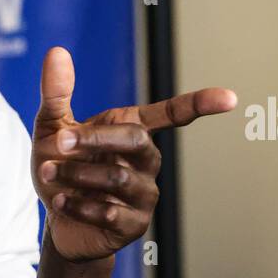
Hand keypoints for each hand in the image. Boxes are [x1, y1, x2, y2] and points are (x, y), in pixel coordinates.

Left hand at [32, 47, 236, 261]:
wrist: (54, 220)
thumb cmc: (59, 169)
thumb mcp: (51, 129)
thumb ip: (56, 94)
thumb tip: (56, 52)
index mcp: (132, 130)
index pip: (172, 114)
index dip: (200, 104)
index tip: (228, 98)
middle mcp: (146, 160)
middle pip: (135, 139)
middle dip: (93, 139)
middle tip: (57, 143)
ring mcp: (144, 194)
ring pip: (118, 177)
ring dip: (76, 174)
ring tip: (49, 174)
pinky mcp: (134, 225)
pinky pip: (111, 211)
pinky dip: (78, 204)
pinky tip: (61, 202)